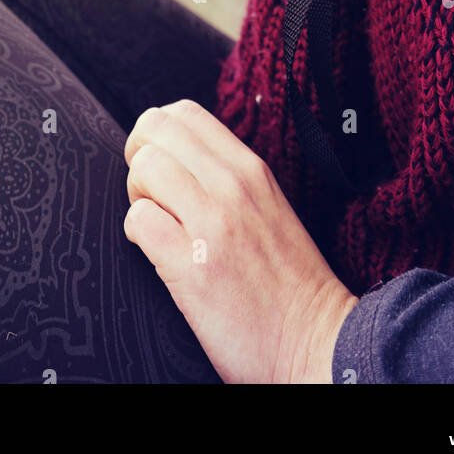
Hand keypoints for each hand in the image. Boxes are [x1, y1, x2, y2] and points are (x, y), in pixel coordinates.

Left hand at [123, 98, 357, 383]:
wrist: (316, 340)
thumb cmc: (291, 282)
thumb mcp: (270, 206)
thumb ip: (230, 179)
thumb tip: (180, 161)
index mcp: (251, 169)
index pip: (186, 113)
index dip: (157, 132)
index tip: (160, 160)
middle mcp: (232, 187)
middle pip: (156, 129)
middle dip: (139, 155)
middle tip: (149, 190)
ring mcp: (213, 224)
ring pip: (144, 168)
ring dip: (137, 194)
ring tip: (156, 222)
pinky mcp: (193, 267)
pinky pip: (139, 221)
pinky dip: (137, 233)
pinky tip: (156, 250)